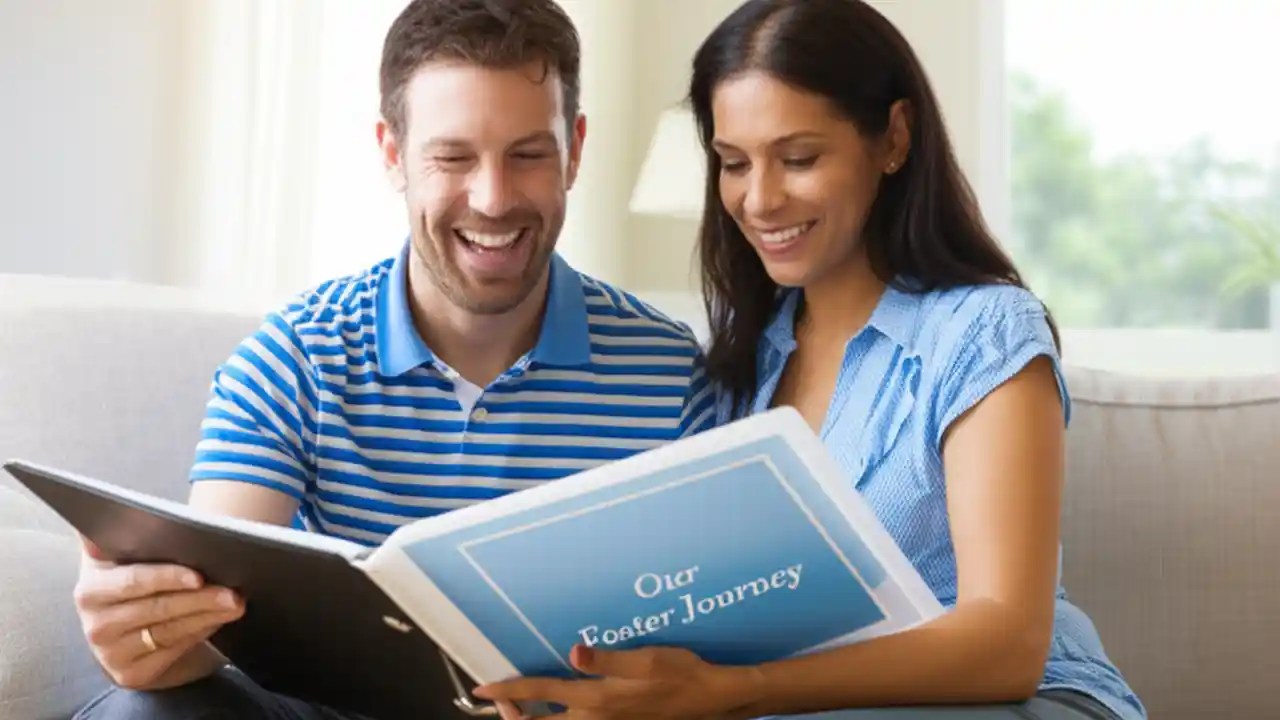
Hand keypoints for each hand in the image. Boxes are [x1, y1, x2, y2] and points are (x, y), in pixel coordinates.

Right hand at [72, 537, 244, 688]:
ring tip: (235, 604)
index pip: (134, 580)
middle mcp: (93, 620)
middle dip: (201, 598)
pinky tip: (218, 621)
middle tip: (234, 592)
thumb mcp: (129, 558)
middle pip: (158, 607)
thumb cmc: (138, 583)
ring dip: (207, 616)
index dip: (167, 577)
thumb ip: (128, 536)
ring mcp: (108, 651)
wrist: (131, 629)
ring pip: (169, 629)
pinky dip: (199, 633)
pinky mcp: (127, 673)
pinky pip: (173, 650)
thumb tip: (124, 511)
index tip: (199, 576)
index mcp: (92, 584)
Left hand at [473, 645, 760, 719]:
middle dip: (513, 715)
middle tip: (498, 702)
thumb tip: (575, 653)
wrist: (712, 701)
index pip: (541, 693)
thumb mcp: (646, 659)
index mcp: (597, 699)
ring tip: (522, 709)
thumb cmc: (681, 674)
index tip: (482, 689)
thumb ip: (607, 660)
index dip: (509, 691)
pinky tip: (563, 710)